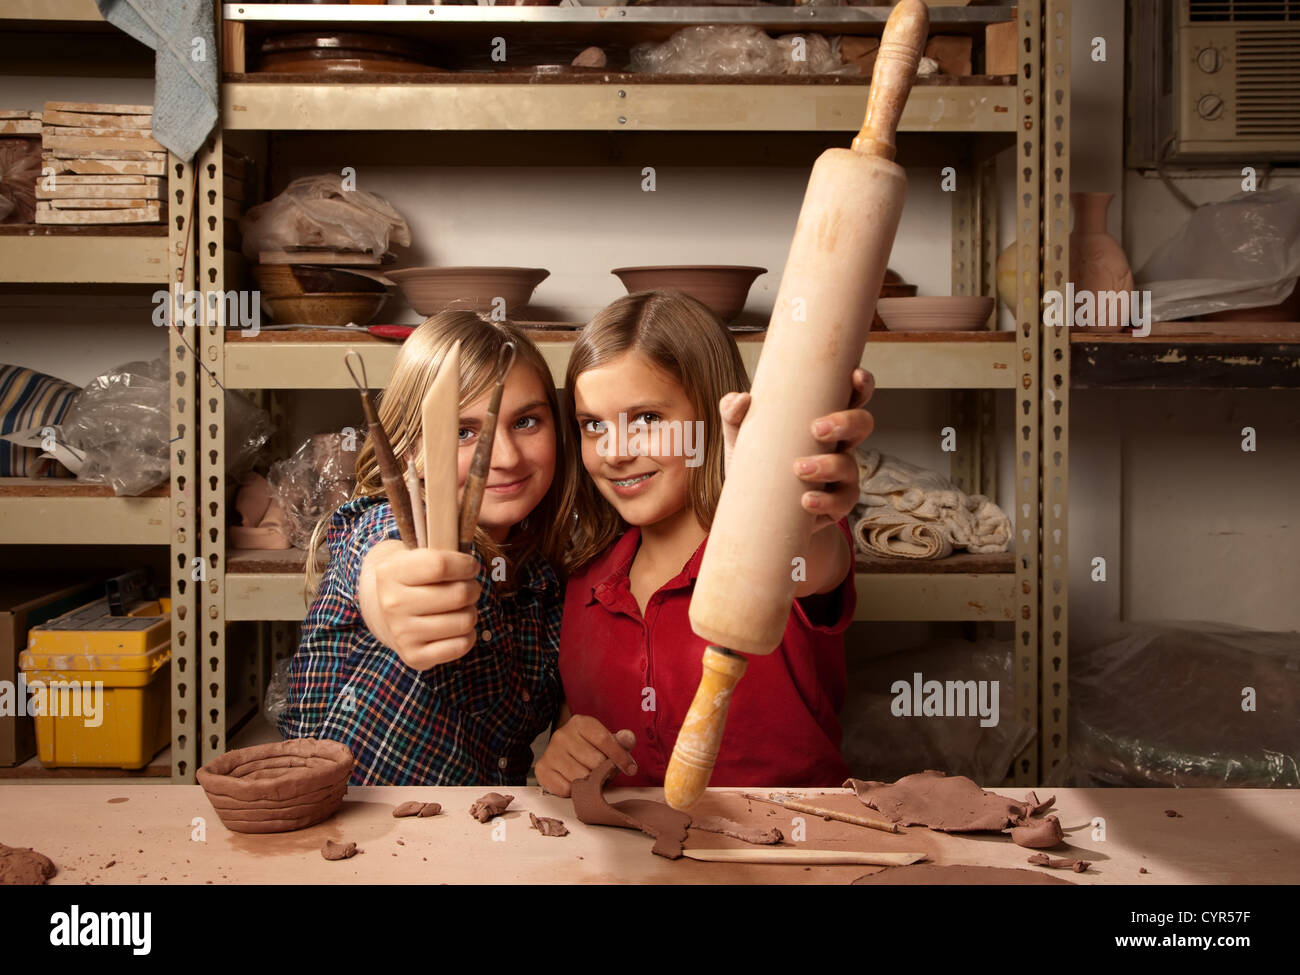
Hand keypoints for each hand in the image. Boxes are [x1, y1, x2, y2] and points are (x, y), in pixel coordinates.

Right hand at [360, 541, 480, 669]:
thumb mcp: (417, 552)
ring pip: (464, 621)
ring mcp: (402, 633)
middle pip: (458, 595)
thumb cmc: (412, 577)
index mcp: (392, 572)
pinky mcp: (414, 656)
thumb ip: (441, 539)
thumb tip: (465, 510)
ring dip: (470, 612)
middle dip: (473, 588)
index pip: (441, 565)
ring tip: (459, 607)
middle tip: (467, 587)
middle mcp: (393, 604)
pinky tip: (455, 627)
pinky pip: (460, 646)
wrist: (382, 611)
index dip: (466, 564)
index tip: (470, 566)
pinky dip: (467, 635)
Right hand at [535, 718, 636, 797]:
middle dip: (604, 771)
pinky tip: (574, 781)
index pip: (604, 740)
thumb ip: (621, 741)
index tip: (631, 769)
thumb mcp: (607, 739)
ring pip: (581, 777)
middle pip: (594, 762)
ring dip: (590, 782)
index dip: (620, 757)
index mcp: (580, 723)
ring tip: (590, 776)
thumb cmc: (589, 747)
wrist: (563, 752)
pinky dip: (574, 790)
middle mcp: (562, 735)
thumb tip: (628, 738)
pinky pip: (565, 789)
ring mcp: (550, 752)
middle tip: (604, 772)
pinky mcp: (542, 770)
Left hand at [719, 368, 874, 530]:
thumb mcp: (740, 437)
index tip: (853, 376)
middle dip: (846, 423)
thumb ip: (733, 414)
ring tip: (799, 468)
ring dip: (829, 465)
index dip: (861, 385)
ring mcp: (841, 477)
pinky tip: (806, 500)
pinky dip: (825, 501)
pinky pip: (842, 503)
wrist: (754, 512)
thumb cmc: (756, 465)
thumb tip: (740, 399)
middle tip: (817, 428)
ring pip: (850, 466)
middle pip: (862, 425)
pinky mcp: (835, 505)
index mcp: (824, 421)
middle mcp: (839, 445)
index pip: (852, 398)